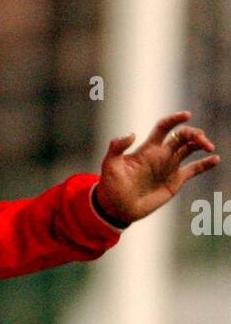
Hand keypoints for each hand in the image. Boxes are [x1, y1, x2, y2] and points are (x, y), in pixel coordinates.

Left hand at [94, 111, 219, 224]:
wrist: (116, 209)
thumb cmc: (111, 186)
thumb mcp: (109, 165)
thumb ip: (116, 147)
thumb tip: (132, 134)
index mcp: (148, 148)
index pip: (164, 127)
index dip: (175, 119)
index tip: (186, 115)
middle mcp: (161, 155)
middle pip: (182, 136)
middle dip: (193, 133)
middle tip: (201, 140)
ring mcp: (169, 167)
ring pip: (190, 149)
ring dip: (201, 144)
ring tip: (208, 148)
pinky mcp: (175, 181)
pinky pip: (193, 169)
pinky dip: (205, 164)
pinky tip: (215, 160)